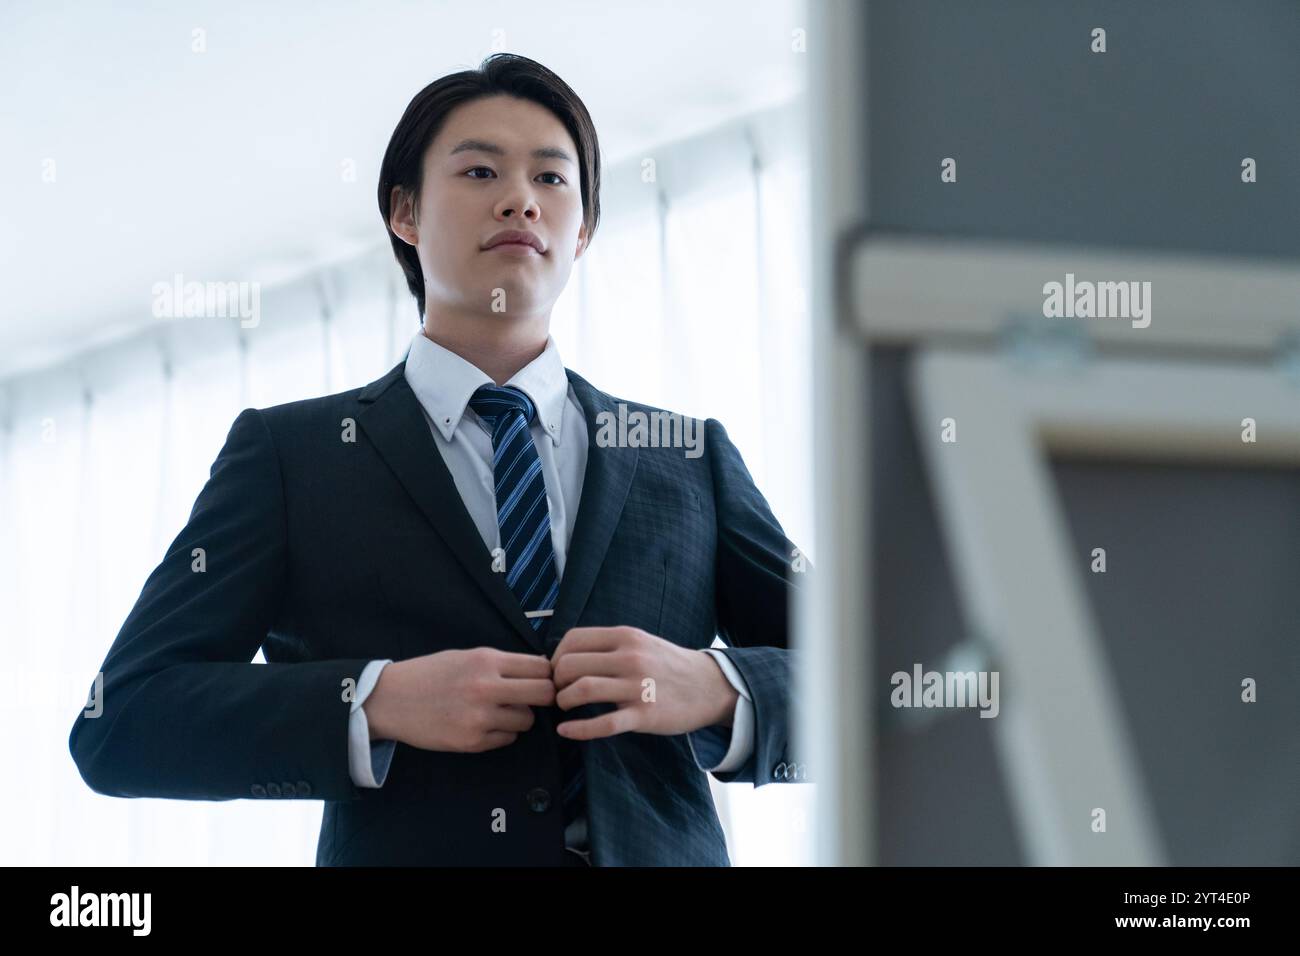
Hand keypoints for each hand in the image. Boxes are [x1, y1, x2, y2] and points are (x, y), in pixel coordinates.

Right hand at [364, 647, 554, 752]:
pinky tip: (483, 724)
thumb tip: (541, 671)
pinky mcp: (472, 742)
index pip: (541, 667)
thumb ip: (501, 664)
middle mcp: (486, 688)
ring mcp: (479, 717)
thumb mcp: (466, 656)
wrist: (391, 699)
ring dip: (520, 717)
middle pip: (544, 694)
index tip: (541, 679)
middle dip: (544, 697)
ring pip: (527, 720)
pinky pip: (507, 739)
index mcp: (486, 661)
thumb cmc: (430, 674)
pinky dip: (502, 733)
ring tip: (499, 711)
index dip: (546, 674)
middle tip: (532, 699)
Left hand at [550, 626, 738, 739]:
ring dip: (563, 701)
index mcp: (626, 637)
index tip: (556, 671)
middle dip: (556, 681)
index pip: (573, 639)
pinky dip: (578, 729)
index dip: (556, 656)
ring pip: (582, 690)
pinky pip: (602, 724)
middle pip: (570, 665)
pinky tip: (565, 731)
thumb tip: (566, 654)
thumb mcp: (641, 642)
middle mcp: (630, 658)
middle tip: (558, 692)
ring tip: (564, 707)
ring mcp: (637, 687)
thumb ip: (609, 645)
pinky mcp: (644, 715)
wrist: (710, 686)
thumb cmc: (669, 665)